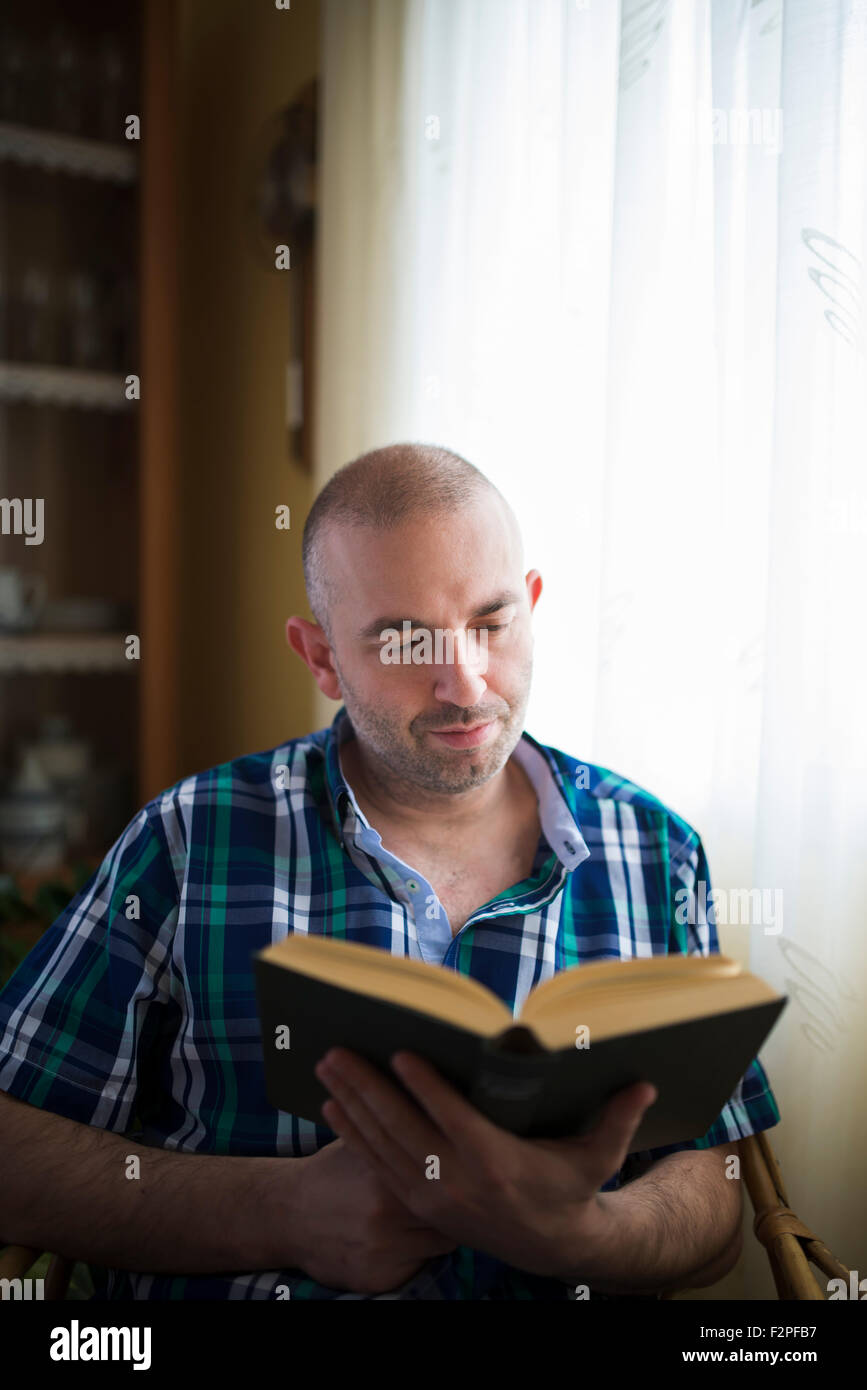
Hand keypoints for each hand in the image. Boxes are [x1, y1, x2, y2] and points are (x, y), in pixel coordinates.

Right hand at [289, 1135, 457, 1293]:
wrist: (289, 1214)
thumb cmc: (332, 1173)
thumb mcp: (360, 1143)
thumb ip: (395, 1132)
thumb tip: (433, 1109)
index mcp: (386, 1175)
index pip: (446, 1179)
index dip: (456, 1177)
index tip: (458, 1173)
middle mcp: (386, 1215)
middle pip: (448, 1214)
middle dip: (451, 1207)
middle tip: (447, 1197)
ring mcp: (383, 1250)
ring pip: (440, 1244)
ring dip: (436, 1231)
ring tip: (422, 1217)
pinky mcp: (378, 1278)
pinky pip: (418, 1267)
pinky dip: (416, 1255)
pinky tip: (402, 1240)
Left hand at [315, 1049, 657, 1279]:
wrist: (551, 1248)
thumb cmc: (572, 1189)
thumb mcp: (600, 1157)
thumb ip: (619, 1118)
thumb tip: (646, 1083)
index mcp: (497, 1162)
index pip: (451, 1118)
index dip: (424, 1085)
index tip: (400, 1052)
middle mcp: (459, 1179)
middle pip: (402, 1128)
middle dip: (365, 1087)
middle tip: (337, 1050)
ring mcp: (434, 1195)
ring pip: (381, 1144)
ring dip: (350, 1104)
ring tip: (326, 1067)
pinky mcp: (420, 1204)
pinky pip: (377, 1165)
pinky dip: (352, 1135)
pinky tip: (332, 1107)